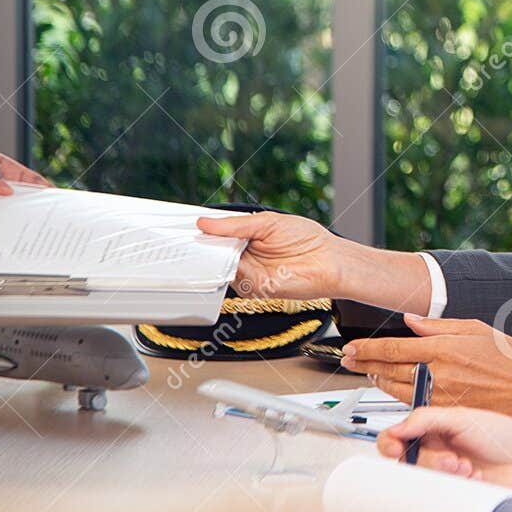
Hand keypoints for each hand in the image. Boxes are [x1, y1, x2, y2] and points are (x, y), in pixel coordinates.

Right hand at [195, 210, 346, 298]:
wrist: (330, 262)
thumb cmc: (307, 239)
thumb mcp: (267, 222)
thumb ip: (235, 225)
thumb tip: (203, 223)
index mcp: (246, 237)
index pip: (217, 236)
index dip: (202, 232)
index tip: (183, 226)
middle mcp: (244, 257)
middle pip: (212, 254)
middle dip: (199, 247)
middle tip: (182, 238)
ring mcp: (247, 274)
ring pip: (217, 268)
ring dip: (209, 259)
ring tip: (201, 247)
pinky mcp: (253, 288)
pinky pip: (231, 281)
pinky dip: (223, 272)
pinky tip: (220, 261)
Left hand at [343, 314, 511, 424]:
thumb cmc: (511, 360)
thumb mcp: (477, 329)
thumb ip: (440, 325)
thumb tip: (411, 320)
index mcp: (444, 348)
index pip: (394, 347)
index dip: (368, 348)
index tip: (352, 347)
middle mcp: (439, 373)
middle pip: (388, 368)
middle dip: (364, 362)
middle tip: (348, 357)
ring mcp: (441, 396)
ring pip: (396, 388)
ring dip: (377, 379)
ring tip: (367, 371)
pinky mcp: (446, 413)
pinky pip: (412, 403)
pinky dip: (396, 394)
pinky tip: (392, 387)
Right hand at [376, 404, 511, 493]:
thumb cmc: (505, 436)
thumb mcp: (464, 418)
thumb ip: (428, 419)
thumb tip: (400, 427)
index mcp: (434, 431)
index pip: (398, 437)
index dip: (390, 444)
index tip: (395, 447)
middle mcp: (436, 454)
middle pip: (409, 462)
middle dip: (429, 462)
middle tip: (451, 460)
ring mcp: (446, 476)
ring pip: (425, 481)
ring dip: (446, 475)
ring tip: (469, 468)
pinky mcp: (456, 496)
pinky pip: (441, 499)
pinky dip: (458, 488)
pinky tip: (477, 480)